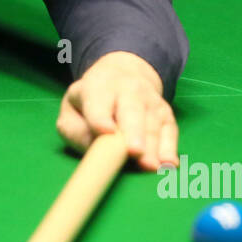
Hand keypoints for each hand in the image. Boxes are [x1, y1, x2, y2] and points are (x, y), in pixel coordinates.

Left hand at [55, 51, 178, 170]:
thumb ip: (75, 130)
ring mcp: (150, 100)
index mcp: (98, 86)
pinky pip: (170, 130)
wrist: (123, 75)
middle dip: (133, 130)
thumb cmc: (91, 101)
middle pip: (131, 109)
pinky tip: (169, 163)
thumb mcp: (72, 109)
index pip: (98, 102)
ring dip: (153, 145)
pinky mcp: (166, 113)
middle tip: (134, 151)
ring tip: (151, 166)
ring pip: (152, 122)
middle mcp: (127, 89)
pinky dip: (170, 147)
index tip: (105, 131)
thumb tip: (93, 148)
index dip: (100, 116)